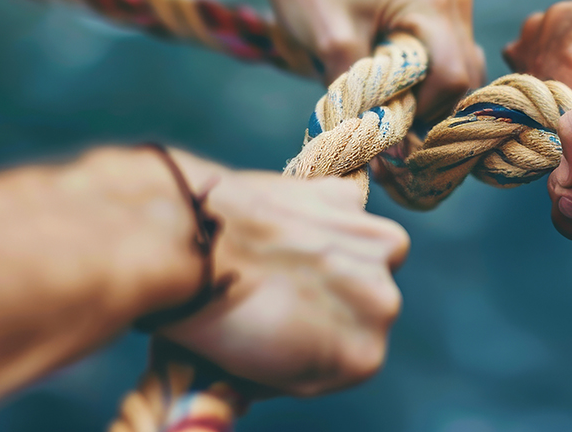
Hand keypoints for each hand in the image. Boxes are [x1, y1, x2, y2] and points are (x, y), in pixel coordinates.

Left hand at [160, 151, 409, 396]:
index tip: (279, 335)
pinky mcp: (344, 198)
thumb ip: (303, 360)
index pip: (350, 356)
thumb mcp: (263, 373)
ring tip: (283, 255)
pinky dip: (321, 214)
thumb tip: (296, 346)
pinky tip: (281, 224)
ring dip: (339, 254)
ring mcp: (373, 246)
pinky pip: (344, 210)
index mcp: (365, 356)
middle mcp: (383, 302)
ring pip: (368, 256)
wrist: (188, 248)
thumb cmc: (214, 318)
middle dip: (331, 299)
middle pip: (364, 306)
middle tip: (281, 292)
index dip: (314, 346)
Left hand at [221, 0, 484, 120]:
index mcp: (432, 2)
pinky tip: (400, 90)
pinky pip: (453, 66)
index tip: (387, 122)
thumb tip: (381, 147)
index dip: (424, 111)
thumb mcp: (331, 45)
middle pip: (465, 81)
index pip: (452, 77)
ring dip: (432, 101)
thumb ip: (361, 95)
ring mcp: (454, 9)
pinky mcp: (446, 19)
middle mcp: (454, 2)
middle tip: (387, 119)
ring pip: (464, 77)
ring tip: (391, 103)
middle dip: (429, 110)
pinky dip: (431, 88)